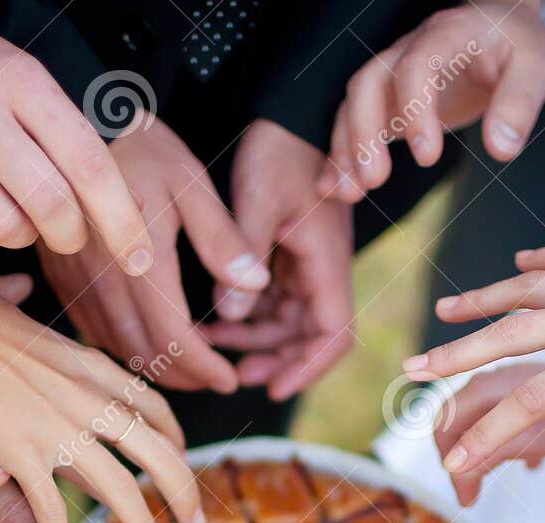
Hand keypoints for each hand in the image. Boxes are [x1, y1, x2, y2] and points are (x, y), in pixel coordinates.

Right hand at [0, 0, 151, 265]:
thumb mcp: (15, 75)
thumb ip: (62, 135)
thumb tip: (115, 214)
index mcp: (19, 79)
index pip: (89, 164)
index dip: (122, 221)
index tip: (140, 258)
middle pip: (51, 207)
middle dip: (71, 235)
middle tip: (68, 233)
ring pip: (5, 229)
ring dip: (21, 234)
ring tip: (9, 206)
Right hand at [0, 290, 202, 522]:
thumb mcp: (44, 338)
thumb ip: (66, 367)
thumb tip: (70, 374)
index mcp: (97, 369)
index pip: (158, 412)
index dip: (178, 447)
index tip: (182, 471)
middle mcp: (91, 399)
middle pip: (160, 456)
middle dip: (185, 497)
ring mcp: (59, 426)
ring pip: (122, 489)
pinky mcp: (21, 450)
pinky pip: (53, 508)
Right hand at [39, 119, 268, 392]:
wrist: (79, 119)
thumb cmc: (141, 145)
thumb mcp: (192, 184)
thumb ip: (223, 240)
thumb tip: (256, 286)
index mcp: (140, 260)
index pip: (173, 339)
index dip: (204, 368)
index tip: (230, 376)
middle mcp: (101, 278)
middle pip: (143, 353)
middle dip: (184, 376)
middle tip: (215, 378)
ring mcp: (75, 279)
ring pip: (115, 346)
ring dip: (154, 366)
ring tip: (188, 366)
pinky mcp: (61, 274)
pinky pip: (90, 329)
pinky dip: (123, 346)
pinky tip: (147, 342)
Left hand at [202, 120, 354, 400]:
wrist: (287, 110)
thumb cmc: (279, 148)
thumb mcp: (258, 200)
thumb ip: (243, 258)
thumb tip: (232, 315)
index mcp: (326, 262)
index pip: (333, 334)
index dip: (307, 368)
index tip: (274, 390)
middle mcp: (321, 268)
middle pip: (307, 334)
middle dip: (272, 359)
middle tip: (231, 375)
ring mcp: (305, 261)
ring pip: (286, 319)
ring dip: (253, 339)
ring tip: (210, 346)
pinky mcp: (287, 252)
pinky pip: (271, 297)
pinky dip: (246, 313)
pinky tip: (213, 319)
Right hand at [318, 1, 544, 199]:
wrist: (502, 30)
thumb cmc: (518, 49)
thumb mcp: (536, 68)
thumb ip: (520, 105)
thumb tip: (501, 149)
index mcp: (450, 34)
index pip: (418, 64)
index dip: (415, 110)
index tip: (428, 157)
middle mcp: (412, 48)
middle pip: (369, 81)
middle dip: (364, 132)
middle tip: (373, 180)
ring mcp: (394, 72)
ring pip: (354, 102)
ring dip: (346, 148)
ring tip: (347, 194)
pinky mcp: (389, 97)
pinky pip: (355, 120)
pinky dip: (342, 154)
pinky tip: (336, 189)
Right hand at [406, 213, 544, 506]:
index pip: (535, 398)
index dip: (490, 432)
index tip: (454, 458)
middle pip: (509, 334)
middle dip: (456, 356)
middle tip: (410, 371)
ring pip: (528, 290)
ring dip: (482, 301)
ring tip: (442, 313)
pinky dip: (540, 266)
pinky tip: (517, 265)